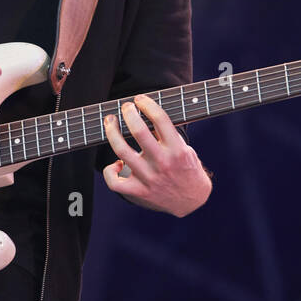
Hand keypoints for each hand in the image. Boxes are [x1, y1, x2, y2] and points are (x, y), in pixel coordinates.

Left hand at [101, 94, 211, 216]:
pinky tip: (114, 164)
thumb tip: (147, 113)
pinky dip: (110, 171)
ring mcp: (149, 179)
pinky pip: (115, 182)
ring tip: (110, 122)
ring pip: (122, 151)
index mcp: (177, 150)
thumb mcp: (185, 149)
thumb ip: (168, 135)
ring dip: (112, 132)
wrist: (191, 201)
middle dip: (129, 113)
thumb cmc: (187, 170)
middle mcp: (162, 163)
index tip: (140, 99)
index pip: (161, 119)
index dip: (147, 104)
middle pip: (139, 132)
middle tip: (125, 106)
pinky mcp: (139, 192)